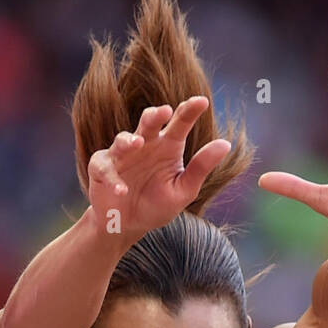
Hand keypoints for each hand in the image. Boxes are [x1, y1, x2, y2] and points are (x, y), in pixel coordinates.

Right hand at [87, 97, 230, 238]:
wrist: (128, 226)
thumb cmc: (156, 205)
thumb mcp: (183, 190)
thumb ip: (200, 168)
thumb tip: (225, 144)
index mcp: (167, 146)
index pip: (180, 123)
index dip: (189, 111)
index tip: (202, 102)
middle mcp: (145, 145)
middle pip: (149, 123)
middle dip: (155, 115)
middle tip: (164, 111)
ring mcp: (122, 155)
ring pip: (124, 140)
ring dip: (129, 140)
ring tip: (138, 143)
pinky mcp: (102, 169)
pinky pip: (106, 169)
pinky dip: (113, 179)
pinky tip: (122, 189)